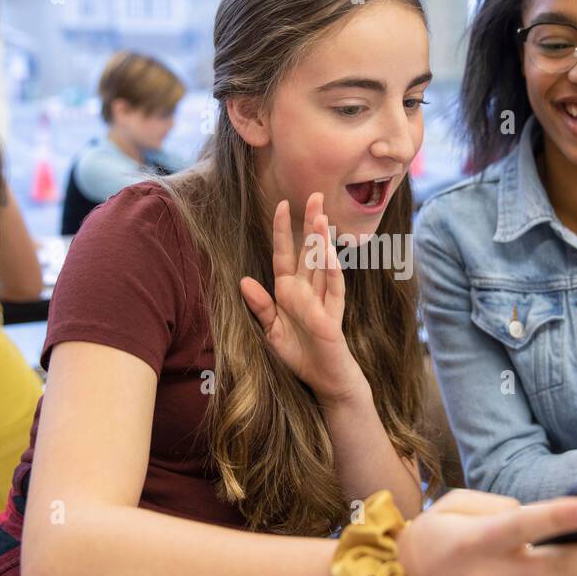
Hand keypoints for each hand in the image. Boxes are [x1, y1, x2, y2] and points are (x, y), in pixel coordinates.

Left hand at [239, 193, 365, 404]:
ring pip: (323, 265)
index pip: (285, 255)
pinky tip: (330, 254)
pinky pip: (334, 291)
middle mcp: (307, 291)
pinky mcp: (332, 318)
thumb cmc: (299, 354)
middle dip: (311, 224)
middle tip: (315, 195)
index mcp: (289, 291)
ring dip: (323, 242)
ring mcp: (322, 302)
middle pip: (309, 252)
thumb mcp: (271, 331)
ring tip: (322, 217)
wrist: (323, 380)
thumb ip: (260, 307)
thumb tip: (243, 281)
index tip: (282, 205)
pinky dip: (332, 273)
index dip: (283, 231)